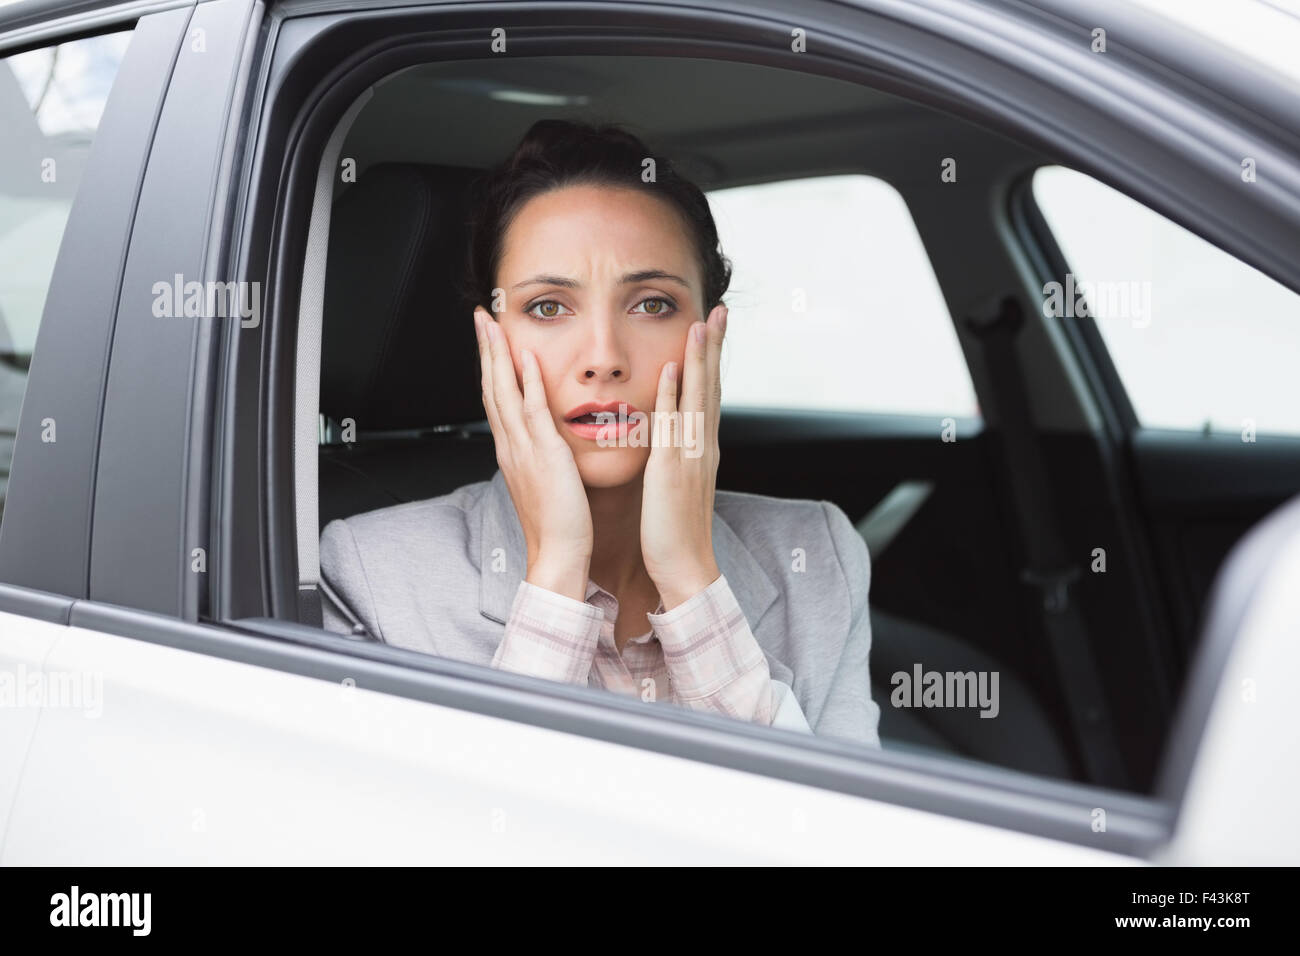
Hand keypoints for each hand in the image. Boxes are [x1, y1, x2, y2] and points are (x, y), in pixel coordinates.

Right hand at [475, 308, 592, 600]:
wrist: (557, 553)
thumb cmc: (558, 525)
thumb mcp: (546, 483)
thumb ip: (542, 459)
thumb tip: (546, 444)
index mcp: (512, 452)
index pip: (496, 400)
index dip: (490, 368)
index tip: (489, 341)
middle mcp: (510, 446)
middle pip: (491, 387)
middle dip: (485, 350)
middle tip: (480, 317)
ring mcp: (523, 448)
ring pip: (504, 391)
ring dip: (497, 354)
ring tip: (491, 322)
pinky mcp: (543, 453)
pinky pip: (532, 408)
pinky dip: (526, 380)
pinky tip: (524, 355)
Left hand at [640, 304, 727, 609]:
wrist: (684, 566)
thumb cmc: (675, 530)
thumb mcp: (679, 483)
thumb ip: (677, 455)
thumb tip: (671, 433)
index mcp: (704, 448)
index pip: (710, 394)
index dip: (713, 360)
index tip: (715, 328)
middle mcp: (703, 446)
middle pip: (712, 386)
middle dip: (716, 347)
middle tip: (720, 310)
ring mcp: (691, 455)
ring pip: (698, 397)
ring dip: (700, 359)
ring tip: (702, 323)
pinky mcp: (672, 469)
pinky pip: (674, 425)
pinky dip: (674, 395)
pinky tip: (673, 369)